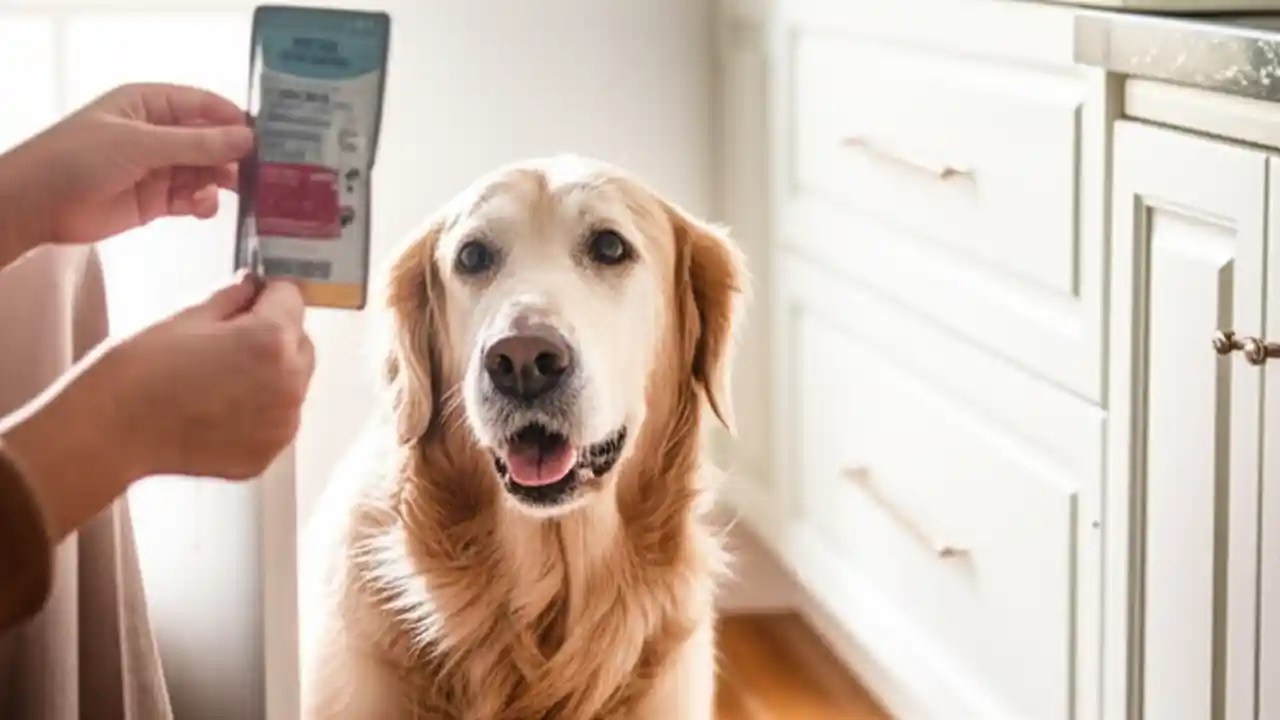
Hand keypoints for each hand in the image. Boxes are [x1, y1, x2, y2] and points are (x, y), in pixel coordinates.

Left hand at [0, 83, 251, 262]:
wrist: (37, 205)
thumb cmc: (80, 158)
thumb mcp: (140, 143)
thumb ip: (196, 144)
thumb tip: (249, 139)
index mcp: (150, 104)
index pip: (203, 104)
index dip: (234, 117)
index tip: (266, 136)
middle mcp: (159, 133)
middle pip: (210, 140)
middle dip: (234, 154)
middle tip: (263, 172)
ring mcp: (159, 168)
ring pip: (205, 171)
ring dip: (221, 181)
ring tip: (238, 192)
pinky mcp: (158, 201)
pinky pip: (193, 198)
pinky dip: (203, 203)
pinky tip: (203, 208)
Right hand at [106, 275, 315, 479]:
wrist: (111, 432)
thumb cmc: (143, 368)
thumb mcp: (189, 317)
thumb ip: (234, 299)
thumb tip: (254, 288)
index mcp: (273, 339)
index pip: (292, 298)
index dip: (269, 294)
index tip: (250, 298)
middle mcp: (291, 383)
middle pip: (301, 343)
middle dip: (276, 335)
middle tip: (232, 340)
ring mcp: (282, 424)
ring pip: (292, 384)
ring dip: (271, 375)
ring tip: (222, 380)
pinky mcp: (267, 453)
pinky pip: (276, 420)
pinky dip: (259, 411)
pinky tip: (220, 409)